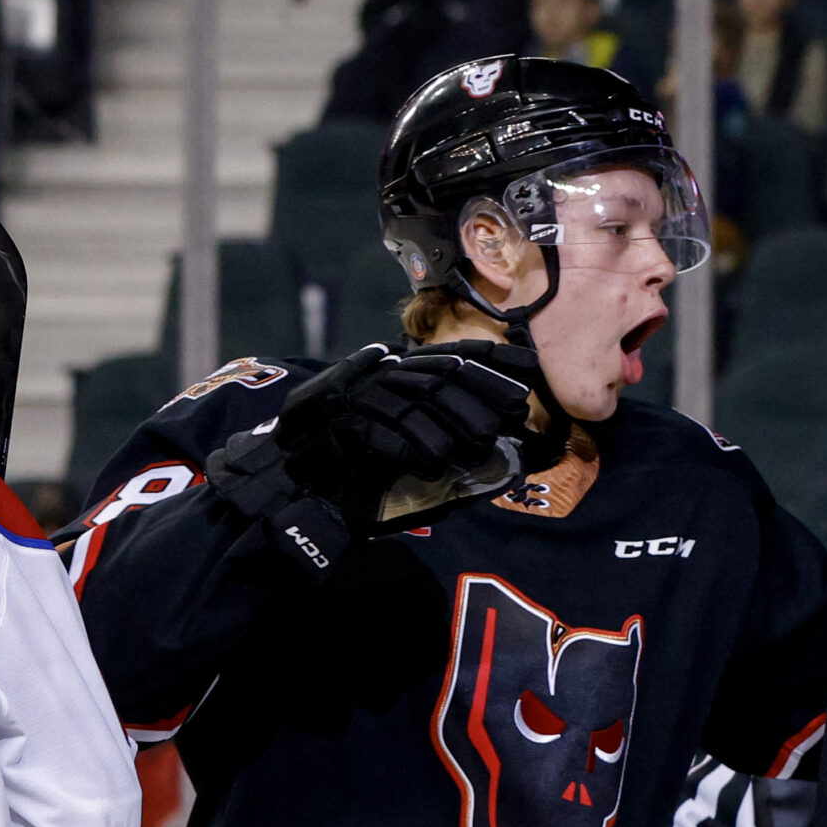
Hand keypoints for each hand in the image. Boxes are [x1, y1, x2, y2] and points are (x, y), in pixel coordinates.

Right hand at [278, 340, 544, 508]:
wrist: (297, 470)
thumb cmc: (361, 452)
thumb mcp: (409, 428)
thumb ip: (446, 418)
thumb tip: (502, 422)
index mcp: (398, 370)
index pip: (450, 356)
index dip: (490, 360)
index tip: (529, 369)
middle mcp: (379, 375)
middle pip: (439, 375)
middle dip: (480, 394)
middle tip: (512, 416)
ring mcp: (357, 398)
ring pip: (414, 402)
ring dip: (451, 425)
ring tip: (476, 447)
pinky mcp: (337, 426)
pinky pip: (378, 432)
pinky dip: (408, 449)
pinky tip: (431, 468)